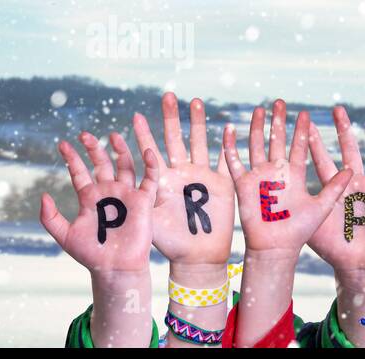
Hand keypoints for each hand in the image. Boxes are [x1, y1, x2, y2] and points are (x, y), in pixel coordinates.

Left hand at [40, 132, 159, 271]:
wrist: (116, 267)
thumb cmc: (91, 254)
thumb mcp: (64, 235)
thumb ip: (50, 217)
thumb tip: (43, 195)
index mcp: (89, 198)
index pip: (79, 172)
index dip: (71, 158)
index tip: (62, 144)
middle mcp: (108, 193)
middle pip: (101, 164)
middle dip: (93, 148)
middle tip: (85, 134)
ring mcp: (126, 195)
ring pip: (125, 166)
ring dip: (120, 150)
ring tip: (113, 135)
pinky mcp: (144, 201)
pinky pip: (150, 180)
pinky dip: (150, 166)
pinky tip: (146, 152)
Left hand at [132, 93, 234, 267]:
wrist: (198, 257)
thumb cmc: (170, 243)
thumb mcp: (151, 216)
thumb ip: (146, 192)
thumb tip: (141, 166)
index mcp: (162, 180)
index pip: (150, 151)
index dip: (143, 134)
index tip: (136, 115)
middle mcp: (182, 174)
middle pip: (176, 138)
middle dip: (172, 117)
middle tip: (168, 95)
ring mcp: (203, 177)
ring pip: (200, 142)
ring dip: (198, 122)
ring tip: (195, 101)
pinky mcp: (223, 185)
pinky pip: (227, 161)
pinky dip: (229, 145)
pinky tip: (229, 127)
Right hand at [221, 100, 351, 257]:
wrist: (277, 250)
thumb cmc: (300, 232)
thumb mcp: (322, 207)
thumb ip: (335, 188)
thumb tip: (352, 168)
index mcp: (295, 175)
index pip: (299, 147)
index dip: (302, 130)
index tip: (305, 113)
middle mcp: (276, 172)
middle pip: (276, 141)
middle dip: (278, 122)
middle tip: (279, 102)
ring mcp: (258, 177)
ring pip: (256, 146)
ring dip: (256, 128)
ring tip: (259, 110)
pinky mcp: (243, 185)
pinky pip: (234, 163)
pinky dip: (230, 147)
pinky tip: (229, 129)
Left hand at [306, 108, 364, 271]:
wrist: (360, 264)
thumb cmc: (335, 248)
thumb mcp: (316, 224)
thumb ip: (307, 204)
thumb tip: (288, 190)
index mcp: (333, 189)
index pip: (321, 159)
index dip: (314, 142)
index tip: (305, 121)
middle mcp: (353, 184)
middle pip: (348, 150)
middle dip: (343, 130)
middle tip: (337, 108)